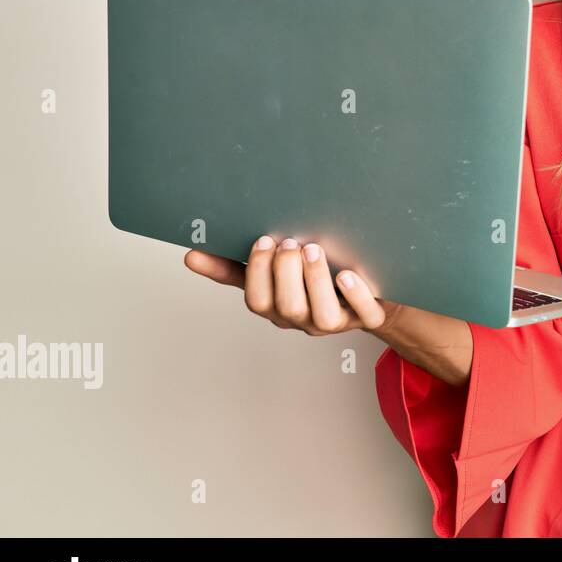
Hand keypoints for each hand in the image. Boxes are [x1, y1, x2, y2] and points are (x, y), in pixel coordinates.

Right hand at [184, 236, 405, 335]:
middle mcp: (304, 319)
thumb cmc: (313, 279)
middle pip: (287, 307)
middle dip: (285, 273)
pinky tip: (348, 274)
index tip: (264, 239)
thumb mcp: (274, 273)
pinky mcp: (368, 316)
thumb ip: (235, 267)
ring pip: (322, 315)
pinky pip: (364, 314)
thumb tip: (191, 255)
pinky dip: (356, 294)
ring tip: (313, 248)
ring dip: (315, 280)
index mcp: (278, 307)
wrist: (370, 291)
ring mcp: (337, 321)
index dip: (258, 272)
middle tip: (291, 241)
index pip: (258, 301)